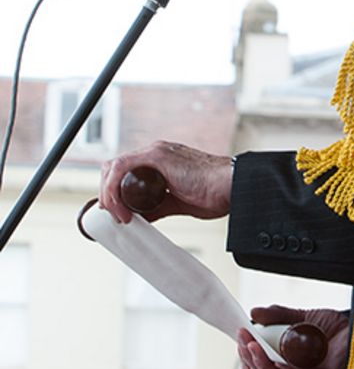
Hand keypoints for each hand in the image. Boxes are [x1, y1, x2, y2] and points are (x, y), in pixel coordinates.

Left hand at [99, 140, 232, 223]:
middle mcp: (156, 153)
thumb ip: (156, 206)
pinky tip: (123, 209)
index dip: (114, 192)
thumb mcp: (176, 203)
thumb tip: (139, 216)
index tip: (117, 213)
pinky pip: (121, 168)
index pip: (125, 172)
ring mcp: (156, 152)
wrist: (229, 186)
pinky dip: (115, 190)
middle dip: (108, 194)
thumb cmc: (213, 193)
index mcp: (160, 162)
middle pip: (115, 168)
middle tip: (115, 216)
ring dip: (109, 194)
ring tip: (119, 216)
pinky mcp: (157, 156)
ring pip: (114, 167)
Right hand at [238, 305, 348, 368]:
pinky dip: (273, 367)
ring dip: (257, 361)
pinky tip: (264, 354)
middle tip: (242, 338)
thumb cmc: (338, 328)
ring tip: (248, 344)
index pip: (262, 362)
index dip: (248, 352)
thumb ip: (279, 315)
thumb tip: (254, 313)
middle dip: (248, 356)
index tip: (241, 333)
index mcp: (290, 358)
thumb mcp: (304, 317)